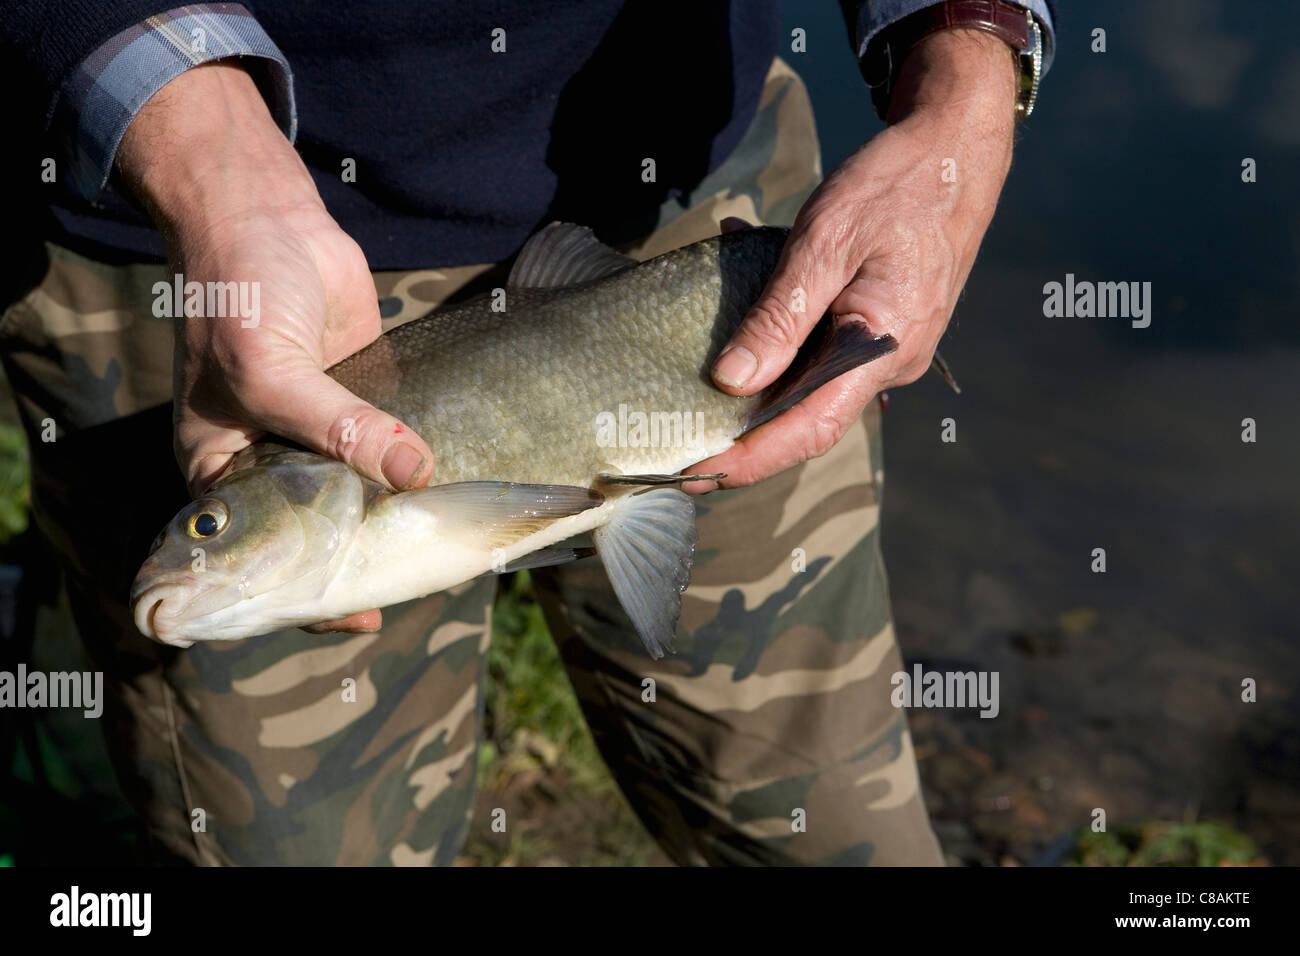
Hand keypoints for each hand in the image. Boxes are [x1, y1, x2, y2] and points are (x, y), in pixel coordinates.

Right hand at [119, 63, 431, 631]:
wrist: (263, 219)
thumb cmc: (238, 297)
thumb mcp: (270, 372)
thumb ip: (337, 426)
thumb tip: (414, 473)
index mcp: (220, 474)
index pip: (254, 562)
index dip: (303, 598)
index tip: (362, 618)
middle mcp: (269, 465)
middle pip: (315, 538)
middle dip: (361, 564)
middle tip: (416, 587)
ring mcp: (318, 435)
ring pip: (359, 496)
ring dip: (394, 519)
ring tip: (444, 550)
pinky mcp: (361, 402)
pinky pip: (389, 448)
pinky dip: (415, 467)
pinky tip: (452, 489)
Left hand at [688, 30, 1018, 488]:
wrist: (958, 149)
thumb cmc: (896, 185)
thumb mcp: (825, 243)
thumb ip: (779, 317)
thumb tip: (731, 382)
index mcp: (883, 348)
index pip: (810, 429)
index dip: (751, 459)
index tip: (698, 475)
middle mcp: (892, 362)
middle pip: (809, 417)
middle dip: (745, 435)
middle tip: (682, 445)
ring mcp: (892, 347)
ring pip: (814, 383)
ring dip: (759, 379)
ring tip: (699, 381)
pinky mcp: (883, 327)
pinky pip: (825, 349)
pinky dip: (782, 339)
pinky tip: (744, 306)